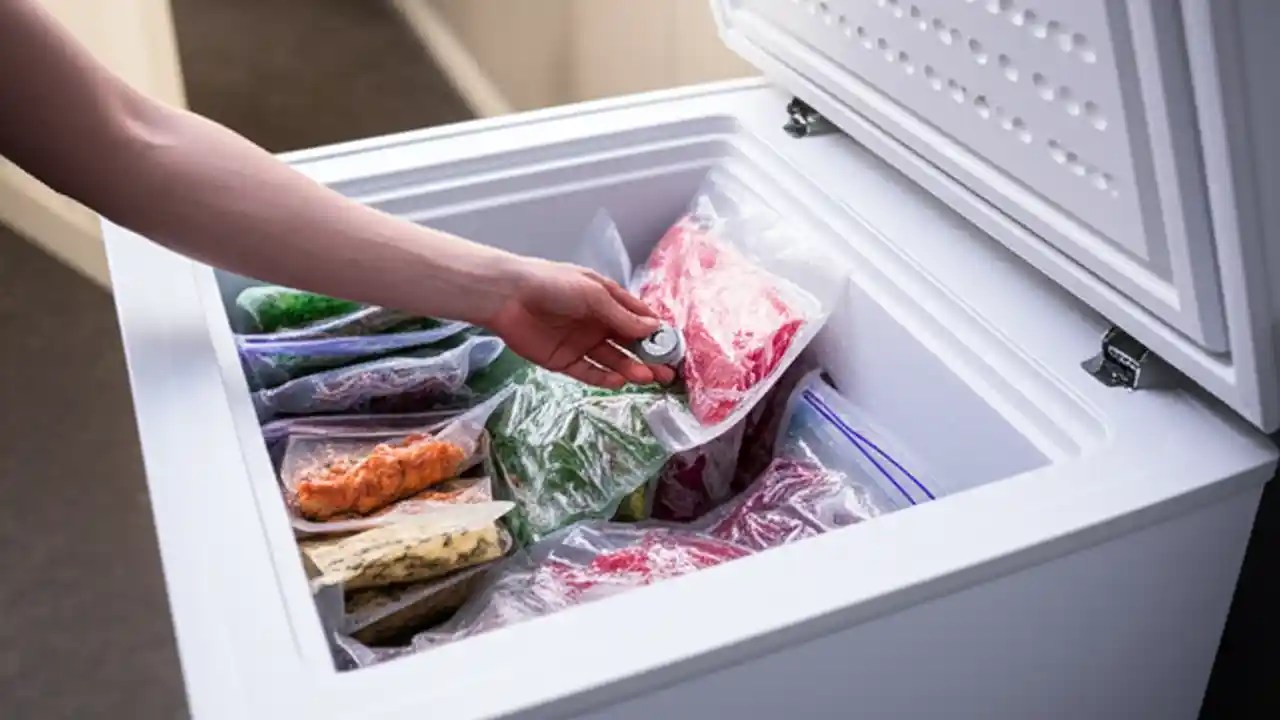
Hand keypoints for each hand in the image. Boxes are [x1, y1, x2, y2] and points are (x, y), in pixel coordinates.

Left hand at [483, 258, 676, 388]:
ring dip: (631, 368)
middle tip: (667, 371)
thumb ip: (622, 316)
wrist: (508, 297)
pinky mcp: (564, 360)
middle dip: (649, 356)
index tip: (674, 347)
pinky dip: (605, 378)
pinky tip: (620, 380)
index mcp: (607, 300)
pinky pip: (589, 372)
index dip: (656, 332)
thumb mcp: (594, 295)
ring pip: (612, 359)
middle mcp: (597, 322)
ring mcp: (581, 342)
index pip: (638, 317)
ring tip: (647, 377)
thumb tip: (654, 329)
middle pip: (629, 342)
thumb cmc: (553, 285)